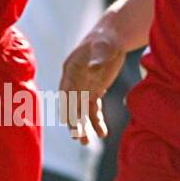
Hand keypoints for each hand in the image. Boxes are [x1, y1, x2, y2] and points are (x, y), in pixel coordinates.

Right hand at [58, 28, 126, 143]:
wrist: (113, 37)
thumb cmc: (105, 39)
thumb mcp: (102, 47)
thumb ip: (97, 57)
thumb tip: (92, 67)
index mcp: (70, 69)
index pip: (66, 90)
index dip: (66, 105)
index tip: (67, 120)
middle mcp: (74, 81)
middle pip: (71, 104)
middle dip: (73, 121)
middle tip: (77, 136)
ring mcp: (84, 87)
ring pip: (81, 110)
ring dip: (83, 126)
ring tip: (86, 143)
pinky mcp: (95, 91)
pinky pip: (94, 110)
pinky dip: (97, 121)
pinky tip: (102, 133)